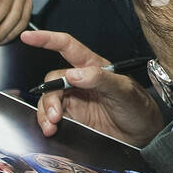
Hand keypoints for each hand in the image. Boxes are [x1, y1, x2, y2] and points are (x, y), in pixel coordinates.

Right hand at [21, 29, 163, 145]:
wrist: (143, 137)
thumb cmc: (139, 107)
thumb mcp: (124, 90)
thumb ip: (100, 79)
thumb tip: (74, 74)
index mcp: (93, 66)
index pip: (67, 46)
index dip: (47, 39)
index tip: (28, 36)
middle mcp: (80, 82)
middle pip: (53, 80)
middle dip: (50, 96)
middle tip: (56, 115)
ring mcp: (75, 100)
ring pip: (49, 100)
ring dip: (46, 112)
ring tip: (52, 125)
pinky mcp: (73, 118)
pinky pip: (52, 117)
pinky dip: (47, 123)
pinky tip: (51, 130)